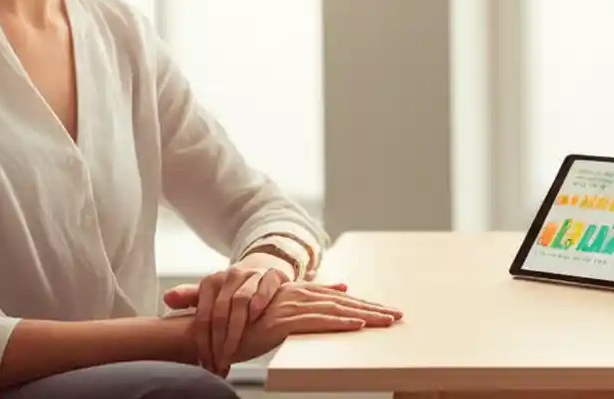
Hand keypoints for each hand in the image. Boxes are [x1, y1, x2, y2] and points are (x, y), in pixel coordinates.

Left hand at [162, 253, 293, 375]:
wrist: (264, 268)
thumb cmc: (235, 288)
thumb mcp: (212, 293)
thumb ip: (190, 297)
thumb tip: (167, 298)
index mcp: (211, 282)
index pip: (203, 315)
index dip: (203, 340)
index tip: (205, 360)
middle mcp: (230, 276)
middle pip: (220, 311)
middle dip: (218, 341)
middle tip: (219, 361)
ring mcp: (252, 275)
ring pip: (241, 301)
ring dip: (236, 329)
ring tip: (234, 351)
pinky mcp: (272, 276)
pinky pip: (265, 288)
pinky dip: (259, 303)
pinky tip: (254, 320)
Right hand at [228, 282, 403, 364]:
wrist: (214, 327)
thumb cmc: (247, 322)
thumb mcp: (285, 308)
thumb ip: (314, 296)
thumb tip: (343, 286)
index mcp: (301, 292)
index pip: (340, 299)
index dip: (365, 304)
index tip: (388, 311)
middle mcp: (299, 295)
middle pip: (344, 302)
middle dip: (373, 309)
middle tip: (399, 316)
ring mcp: (291, 307)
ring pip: (336, 310)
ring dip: (365, 316)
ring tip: (388, 321)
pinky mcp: (283, 321)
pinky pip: (317, 322)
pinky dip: (339, 323)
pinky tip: (358, 326)